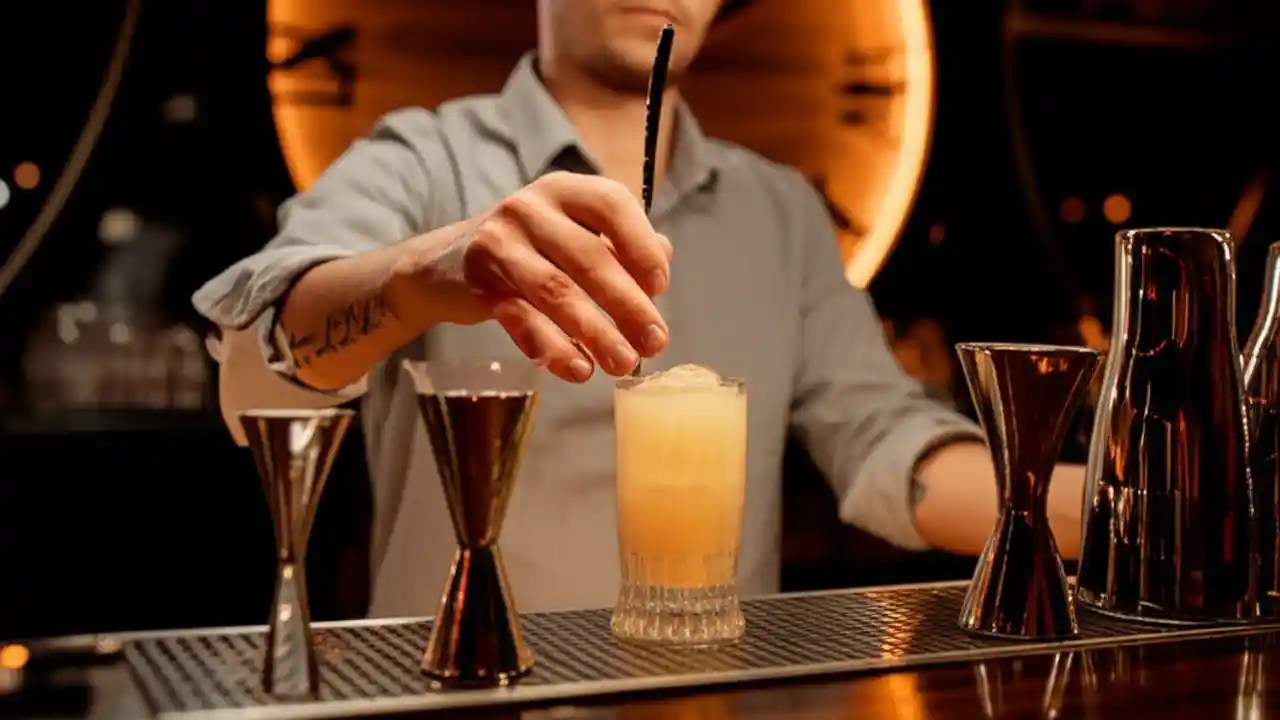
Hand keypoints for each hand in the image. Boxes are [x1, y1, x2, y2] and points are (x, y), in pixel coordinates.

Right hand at [389, 171, 671, 382]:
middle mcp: (531, 208)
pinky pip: (521, 319)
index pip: (611, 205)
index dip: (640, 246)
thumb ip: (618, 245)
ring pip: (556, 290)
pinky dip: (552, 347)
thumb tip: (663, 259)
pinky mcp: (478, 281)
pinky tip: (577, 369)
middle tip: (654, 343)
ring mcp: (500, 242)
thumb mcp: (574, 234)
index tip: (660, 287)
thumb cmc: (531, 249)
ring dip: (595, 332)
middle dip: (627, 305)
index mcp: (565, 190)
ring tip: (623, 364)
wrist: (446, 263)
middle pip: (588, 257)